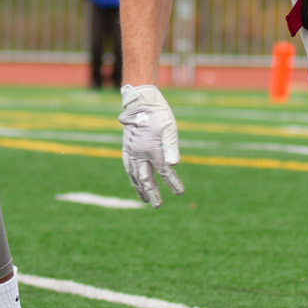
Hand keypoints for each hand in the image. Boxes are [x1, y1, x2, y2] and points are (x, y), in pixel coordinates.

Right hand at [118, 84, 183, 206]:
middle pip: (145, 178)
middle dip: (152, 193)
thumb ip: (171, 147)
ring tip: (144, 199)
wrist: (140, 101)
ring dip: (139, 188)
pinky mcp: (127, 147)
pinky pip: (128, 166)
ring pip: (134, 175)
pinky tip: (134, 181)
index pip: (164, 171)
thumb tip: (173, 165)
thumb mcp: (169, 128)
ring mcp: (130, 150)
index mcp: (151, 148)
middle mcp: (139, 152)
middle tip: (157, 206)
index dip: (172, 183)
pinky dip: (131, 177)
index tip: (180, 193)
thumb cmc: (159, 113)